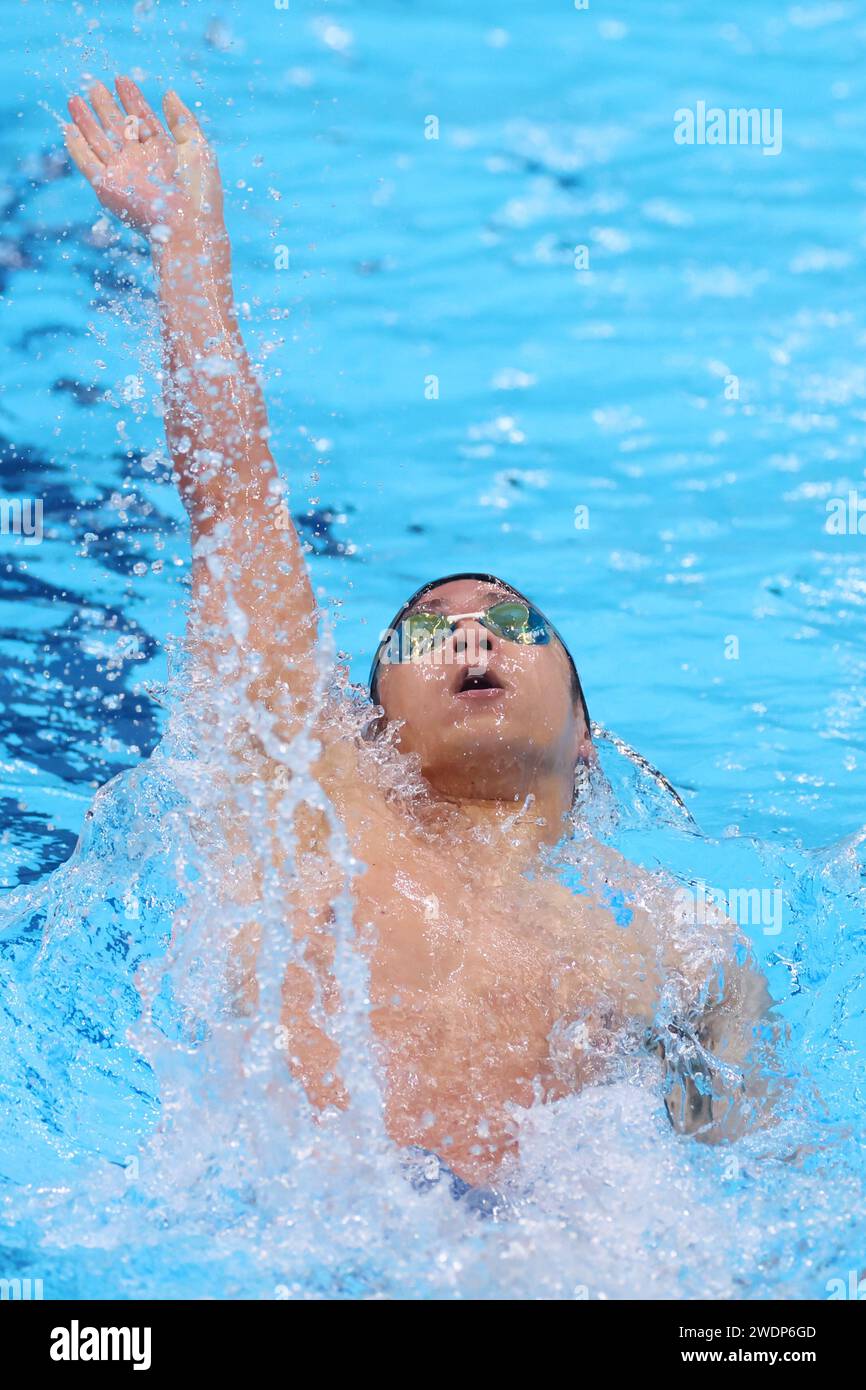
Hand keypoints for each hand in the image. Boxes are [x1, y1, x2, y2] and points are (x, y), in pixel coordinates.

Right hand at [64, 77, 223, 236]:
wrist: (188, 227)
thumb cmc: (200, 193)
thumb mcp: (197, 148)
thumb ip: (182, 120)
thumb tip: (168, 93)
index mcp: (162, 153)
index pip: (143, 120)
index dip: (132, 99)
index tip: (122, 79)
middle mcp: (140, 163)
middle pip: (118, 128)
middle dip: (106, 106)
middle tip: (94, 85)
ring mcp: (123, 174)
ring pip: (99, 141)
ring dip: (86, 120)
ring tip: (75, 99)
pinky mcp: (108, 188)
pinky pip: (88, 163)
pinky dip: (77, 147)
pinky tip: (69, 127)